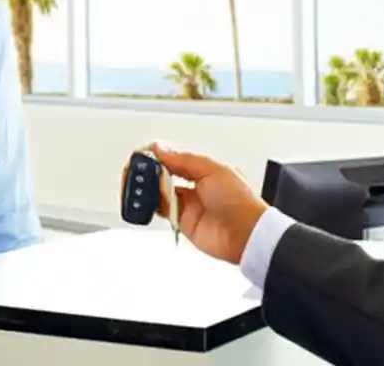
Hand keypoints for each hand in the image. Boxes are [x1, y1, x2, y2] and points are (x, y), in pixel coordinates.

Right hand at [150, 143, 268, 264]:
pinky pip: (162, 211)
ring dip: (148, 187)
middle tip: (137, 168)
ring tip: (138, 182)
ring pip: (160, 192)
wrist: (246, 235)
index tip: (144, 153)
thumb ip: (184, 160)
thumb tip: (162, 148)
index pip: (175, 158)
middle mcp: (195, 185)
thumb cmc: (241, 201)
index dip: (158, 155)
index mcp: (205, 169)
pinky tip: (146, 199)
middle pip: (164, 174)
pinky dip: (151, 205)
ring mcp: (188, 204)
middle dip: (149, 170)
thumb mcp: (212, 170)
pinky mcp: (183, 222)